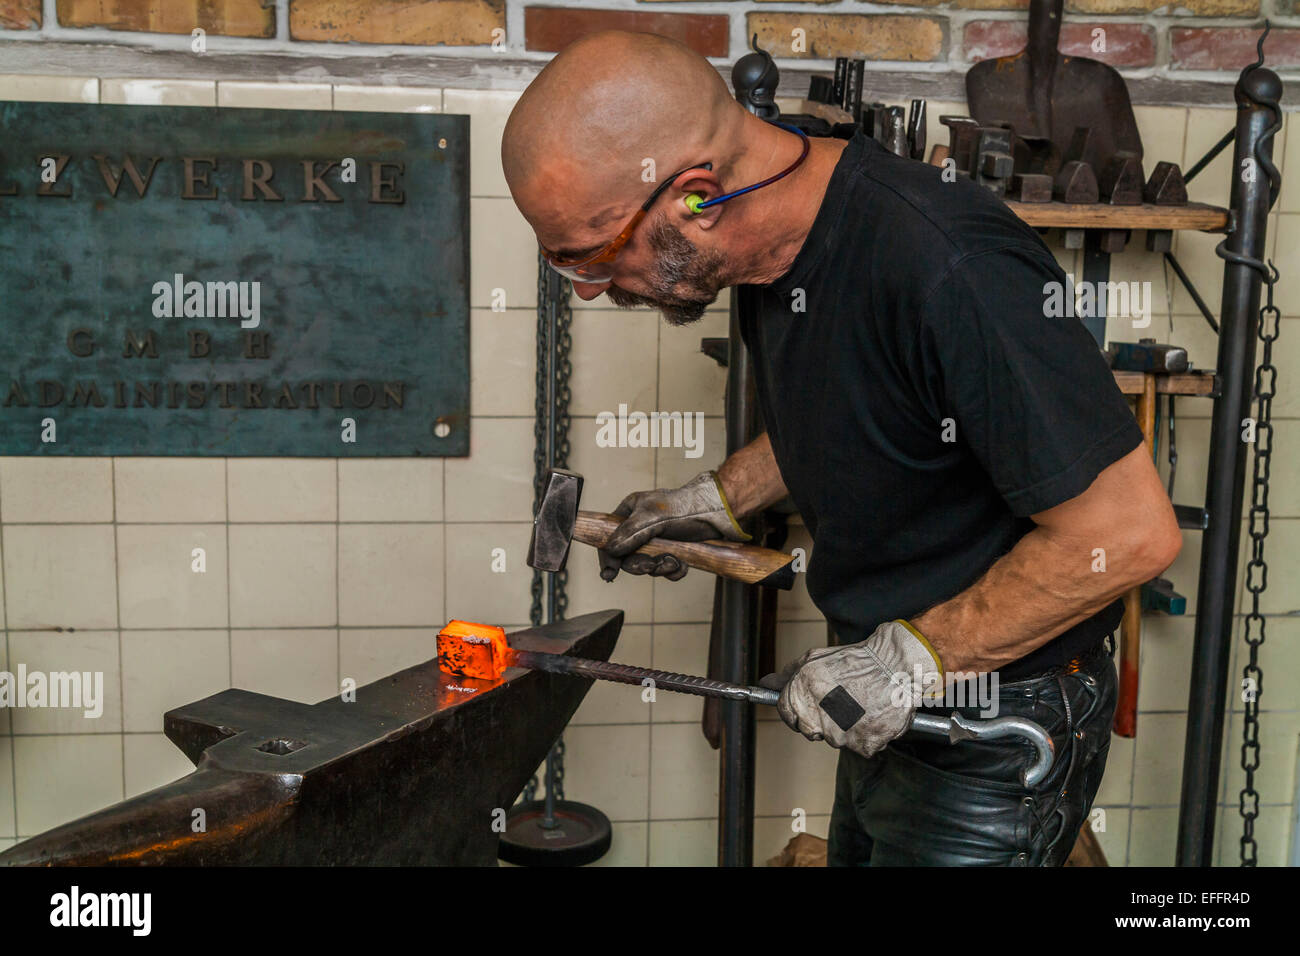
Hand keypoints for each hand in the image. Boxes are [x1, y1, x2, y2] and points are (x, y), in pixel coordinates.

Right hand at [597, 471, 750, 581]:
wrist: (716, 514)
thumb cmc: (684, 507)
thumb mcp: (650, 518)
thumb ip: (628, 534)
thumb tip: (611, 549)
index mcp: (631, 512)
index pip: (610, 537)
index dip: (608, 556)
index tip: (609, 573)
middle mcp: (641, 527)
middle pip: (628, 556)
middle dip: (640, 564)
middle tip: (650, 565)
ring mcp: (657, 540)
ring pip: (647, 565)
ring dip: (660, 567)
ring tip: (673, 561)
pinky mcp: (672, 551)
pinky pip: (664, 569)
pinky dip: (673, 570)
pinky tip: (682, 564)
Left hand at [764, 620, 942, 758]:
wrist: (895, 664)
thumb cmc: (856, 660)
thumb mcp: (815, 659)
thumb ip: (788, 675)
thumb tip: (766, 683)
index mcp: (802, 691)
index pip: (787, 714)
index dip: (799, 711)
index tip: (813, 705)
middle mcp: (818, 714)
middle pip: (810, 731)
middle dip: (822, 721)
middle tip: (842, 703)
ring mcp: (841, 733)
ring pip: (836, 740)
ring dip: (847, 728)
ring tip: (860, 705)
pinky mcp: (864, 744)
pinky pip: (861, 747)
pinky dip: (867, 736)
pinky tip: (872, 715)